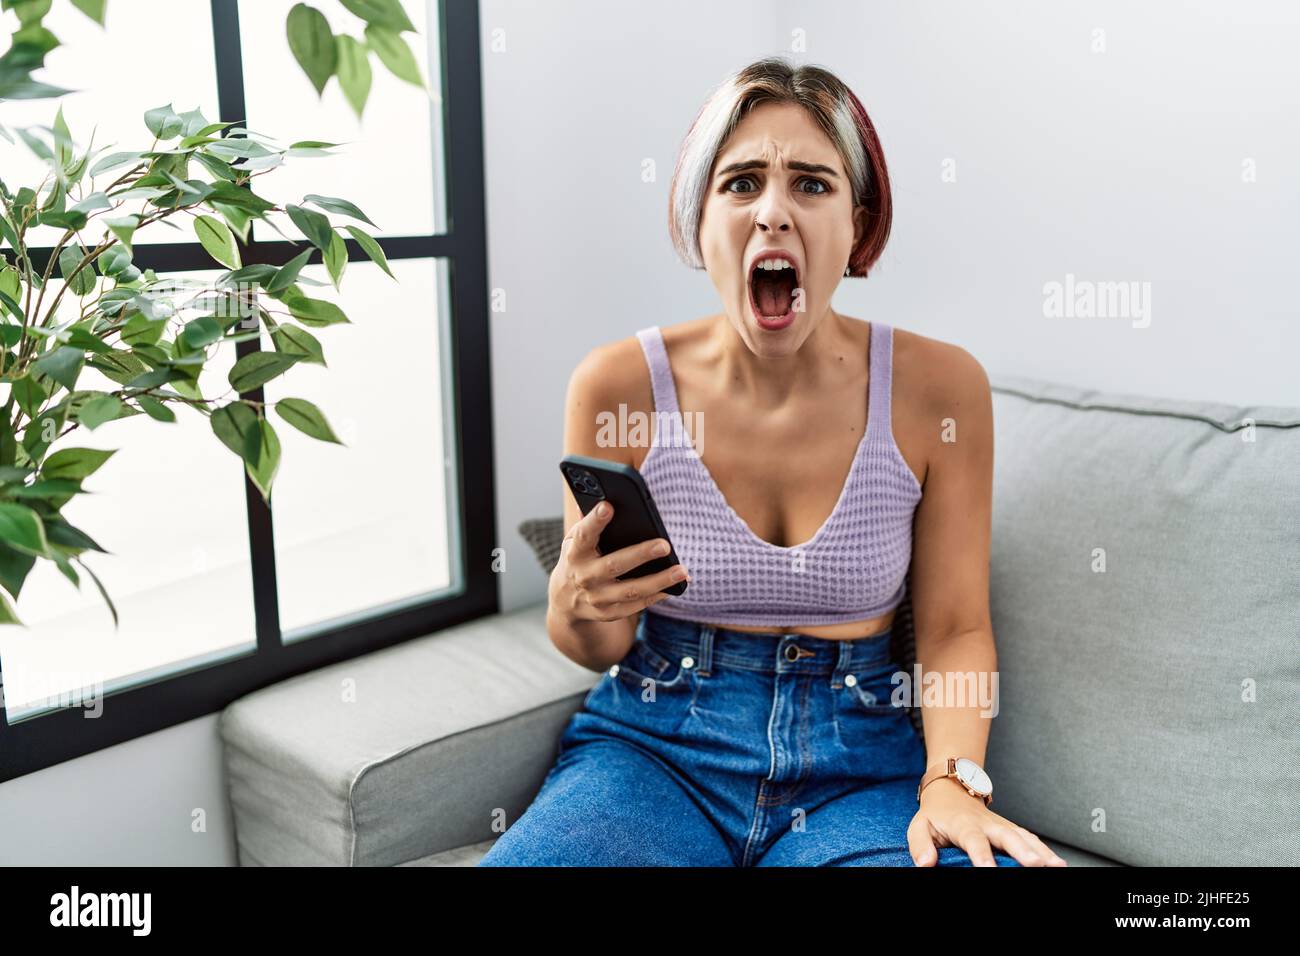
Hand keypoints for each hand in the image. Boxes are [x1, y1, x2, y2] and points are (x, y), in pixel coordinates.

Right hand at [549, 501, 689, 623]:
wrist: (566, 600)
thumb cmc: (579, 558)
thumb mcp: (576, 539)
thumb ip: (588, 521)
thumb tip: (603, 493)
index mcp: (575, 552)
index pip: (583, 535)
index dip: (594, 521)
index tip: (608, 506)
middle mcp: (584, 576)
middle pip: (614, 565)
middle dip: (640, 554)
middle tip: (664, 545)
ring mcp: (596, 597)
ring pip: (631, 590)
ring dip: (658, 580)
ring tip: (682, 570)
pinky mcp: (608, 613)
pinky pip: (636, 605)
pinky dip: (656, 595)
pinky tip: (674, 586)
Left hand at [906, 777, 1067, 866]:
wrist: (951, 789)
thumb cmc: (935, 815)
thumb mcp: (919, 826)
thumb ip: (920, 844)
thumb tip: (925, 864)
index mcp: (963, 824)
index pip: (973, 840)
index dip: (981, 854)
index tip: (987, 870)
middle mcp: (987, 824)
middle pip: (1007, 836)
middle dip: (1022, 851)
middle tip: (1036, 865)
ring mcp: (1002, 825)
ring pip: (1024, 836)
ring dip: (1042, 851)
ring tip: (1058, 866)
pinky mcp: (1012, 829)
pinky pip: (1031, 838)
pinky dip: (1045, 849)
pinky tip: (1059, 863)